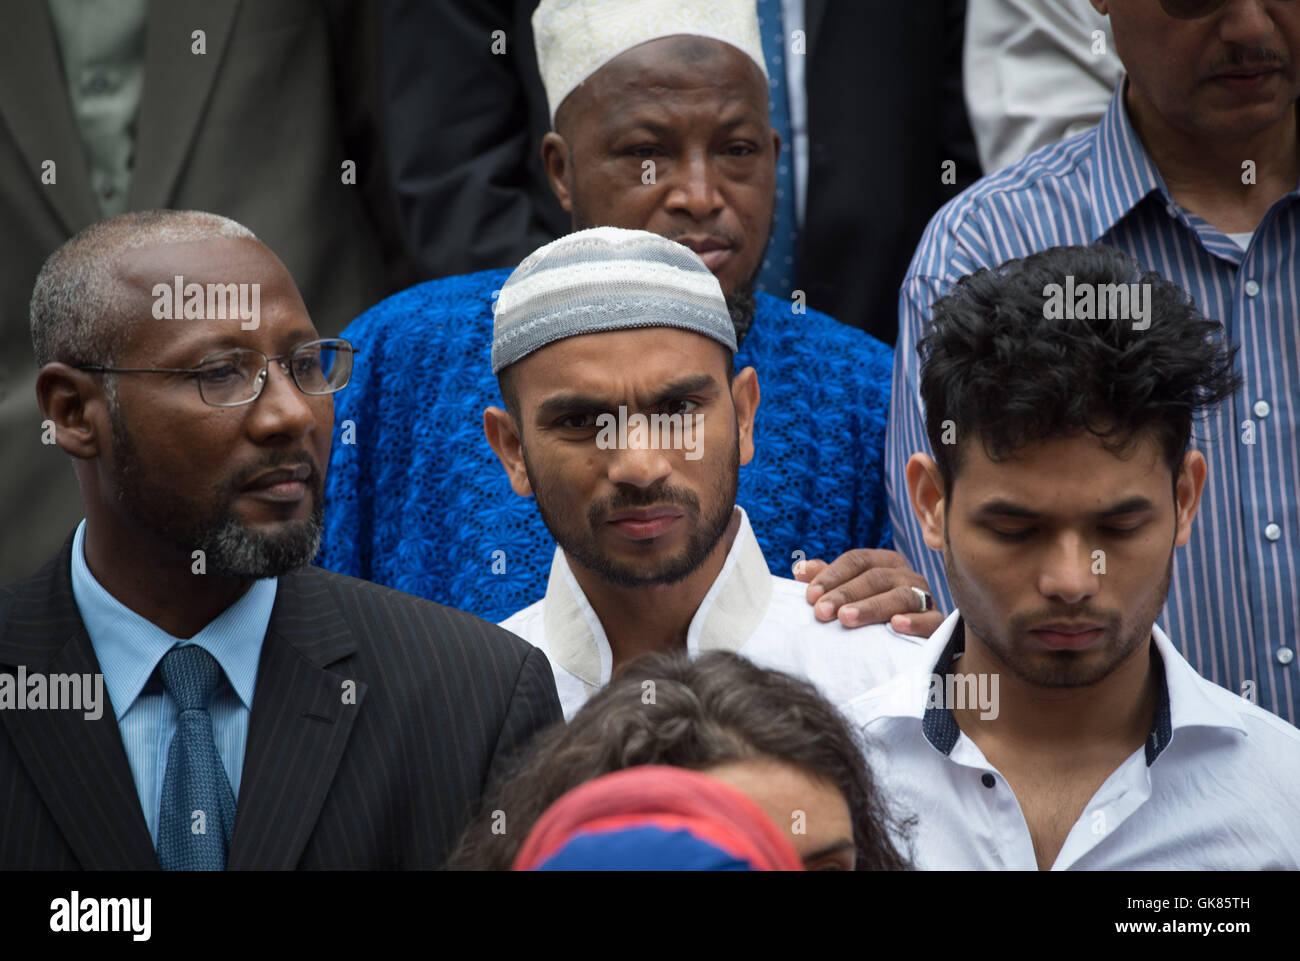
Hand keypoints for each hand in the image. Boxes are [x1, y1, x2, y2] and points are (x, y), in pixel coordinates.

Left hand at [793, 548, 944, 635]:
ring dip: (872, 607)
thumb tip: (799, 569)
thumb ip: (827, 580)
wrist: (910, 644)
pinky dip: (914, 621)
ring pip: (899, 596)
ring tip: (847, 618)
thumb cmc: (871, 614)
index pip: (857, 560)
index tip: (810, 596)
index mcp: (883, 562)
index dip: (832, 575)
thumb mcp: (848, 595)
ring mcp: (924, 597)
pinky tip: (896, 626)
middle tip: (821, 612)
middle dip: (845, 594)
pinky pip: (930, 619)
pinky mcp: (936, 622)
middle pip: (875, 577)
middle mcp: (905, 575)